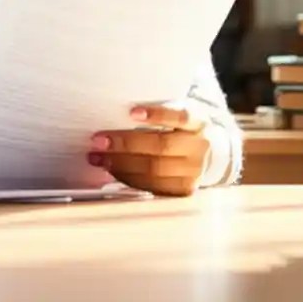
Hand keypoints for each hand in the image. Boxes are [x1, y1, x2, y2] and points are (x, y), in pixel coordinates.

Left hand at [88, 103, 210, 196]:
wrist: (203, 153)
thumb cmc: (179, 130)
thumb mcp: (174, 115)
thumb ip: (154, 114)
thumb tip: (114, 113)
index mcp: (197, 123)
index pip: (180, 116)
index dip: (157, 115)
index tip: (132, 112)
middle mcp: (198, 147)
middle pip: (161, 147)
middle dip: (126, 144)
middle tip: (98, 141)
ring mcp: (193, 171)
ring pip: (155, 171)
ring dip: (121, 164)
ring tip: (98, 158)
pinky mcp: (184, 189)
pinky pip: (153, 187)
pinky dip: (128, 178)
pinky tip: (112, 170)